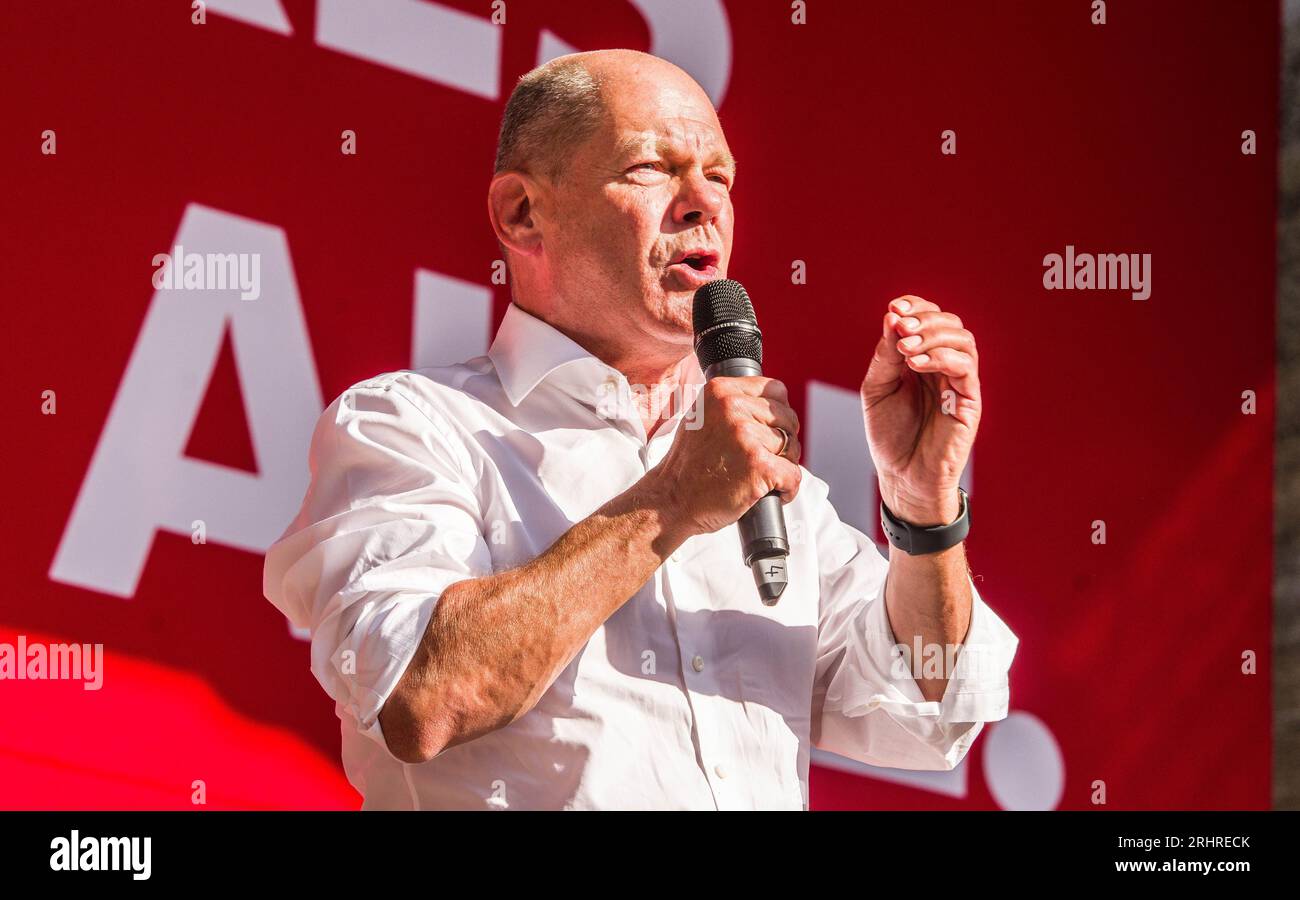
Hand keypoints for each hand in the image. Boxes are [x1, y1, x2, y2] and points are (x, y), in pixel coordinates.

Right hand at [649, 376, 802, 536]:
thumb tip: (772, 405)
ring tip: (759, 476)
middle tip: (762, 459)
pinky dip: (787, 489)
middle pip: (788, 419)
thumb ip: (731, 405)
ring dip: (783, 466)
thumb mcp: (701, 418)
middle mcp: (732, 408)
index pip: (775, 391)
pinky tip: (771, 493)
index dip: (778, 414)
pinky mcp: (759, 465)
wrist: (671, 500)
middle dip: (784, 441)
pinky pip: (793, 475)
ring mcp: (746, 436)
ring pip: (792, 448)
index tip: (768, 431)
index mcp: (720, 391)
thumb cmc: (688, 465)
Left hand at [860, 295, 979, 525]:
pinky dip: (940, 357)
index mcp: (922, 360)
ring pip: (963, 340)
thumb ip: (885, 355)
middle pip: (950, 323)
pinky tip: (914, 364)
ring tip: (905, 346)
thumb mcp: (877, 389)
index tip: (894, 307)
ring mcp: (959, 383)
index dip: (915, 307)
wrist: (902, 476)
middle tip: (900, 325)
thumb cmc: (890, 436)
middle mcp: (944, 367)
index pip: (928, 319)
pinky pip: (965, 367)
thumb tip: (892, 317)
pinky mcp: (969, 401)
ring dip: (933, 335)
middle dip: (924, 318)